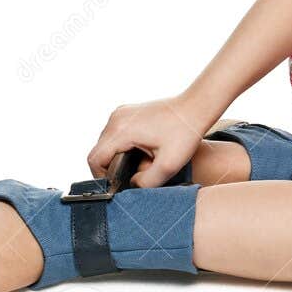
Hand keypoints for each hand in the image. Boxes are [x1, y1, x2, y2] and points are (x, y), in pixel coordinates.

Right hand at [86, 94, 214, 187]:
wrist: (197, 107)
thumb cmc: (185, 133)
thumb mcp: (169, 165)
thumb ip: (146, 182)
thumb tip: (131, 184)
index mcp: (121, 130)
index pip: (95, 160)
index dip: (101, 177)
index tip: (117, 184)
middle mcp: (116, 118)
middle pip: (99, 151)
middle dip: (111, 167)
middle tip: (131, 176)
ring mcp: (121, 112)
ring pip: (106, 143)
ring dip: (117, 156)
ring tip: (139, 163)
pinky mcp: (128, 111)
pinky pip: (115, 134)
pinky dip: (123, 145)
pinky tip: (141, 151)